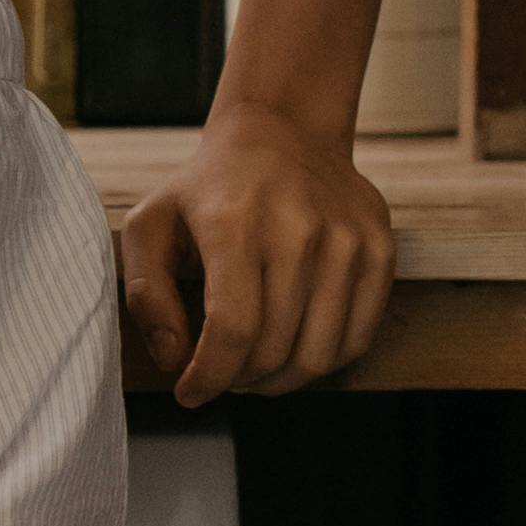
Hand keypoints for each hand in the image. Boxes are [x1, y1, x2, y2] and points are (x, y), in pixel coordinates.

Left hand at [117, 101, 395, 403]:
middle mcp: (298, 229)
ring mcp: (347, 239)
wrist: (282, 133)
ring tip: (253, 371)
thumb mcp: (149, 225)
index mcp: (234, 222)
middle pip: (274, 348)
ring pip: (319, 354)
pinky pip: (357, 338)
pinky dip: (322, 363)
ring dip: (279, 381)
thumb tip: (174, 359)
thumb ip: (146, 294)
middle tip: (220, 377)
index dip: (210, 376)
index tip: (190, 393)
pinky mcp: (379, 249)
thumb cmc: (207, 189)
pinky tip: (291, 352)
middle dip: (238, 381)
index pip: (233, 328)